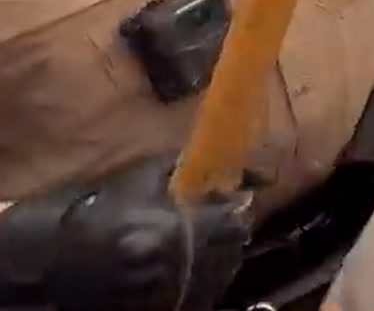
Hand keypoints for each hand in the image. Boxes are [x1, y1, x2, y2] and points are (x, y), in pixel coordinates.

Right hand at [0, 155, 252, 310]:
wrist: (45, 258)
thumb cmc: (90, 211)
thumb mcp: (135, 178)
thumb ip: (181, 170)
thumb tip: (220, 167)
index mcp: (168, 232)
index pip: (230, 221)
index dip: (237, 206)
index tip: (235, 196)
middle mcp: (170, 268)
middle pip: (229, 250)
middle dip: (230, 231)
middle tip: (225, 217)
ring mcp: (162, 295)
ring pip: (218, 276)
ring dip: (221, 255)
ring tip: (210, 241)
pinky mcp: (155, 310)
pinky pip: (199, 298)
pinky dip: (206, 282)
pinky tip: (197, 267)